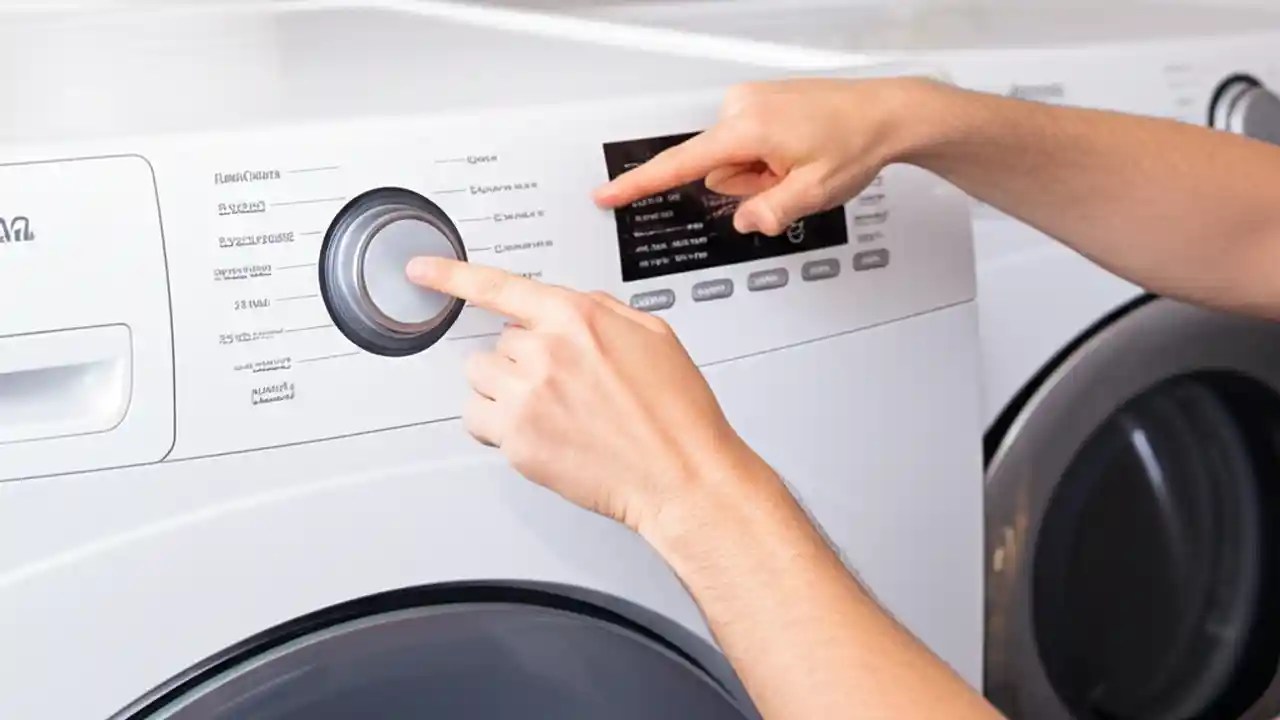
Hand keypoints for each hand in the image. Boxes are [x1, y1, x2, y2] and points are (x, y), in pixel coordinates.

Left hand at [406, 257, 753, 532]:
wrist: (681, 474)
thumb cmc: (675, 413)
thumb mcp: (653, 335)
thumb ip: (604, 310)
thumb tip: (574, 307)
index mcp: (578, 316)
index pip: (499, 286)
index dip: (452, 275)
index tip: (423, 269)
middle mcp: (547, 350)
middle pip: (500, 343)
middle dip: (524, 361)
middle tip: (564, 387)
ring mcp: (528, 394)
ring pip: (482, 378)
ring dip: (506, 390)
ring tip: (552, 411)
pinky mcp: (518, 437)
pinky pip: (478, 419)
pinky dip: (496, 426)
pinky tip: (537, 432)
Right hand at [594, 77, 933, 235]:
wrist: (888, 113)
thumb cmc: (856, 142)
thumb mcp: (812, 196)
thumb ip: (767, 215)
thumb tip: (743, 220)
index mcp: (746, 129)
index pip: (679, 165)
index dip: (640, 185)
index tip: (608, 194)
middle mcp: (742, 107)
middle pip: (717, 170)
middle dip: (748, 186)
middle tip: (791, 180)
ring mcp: (752, 101)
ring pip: (734, 160)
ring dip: (761, 172)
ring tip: (799, 163)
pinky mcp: (761, 101)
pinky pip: (748, 144)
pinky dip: (769, 157)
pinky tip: (800, 152)